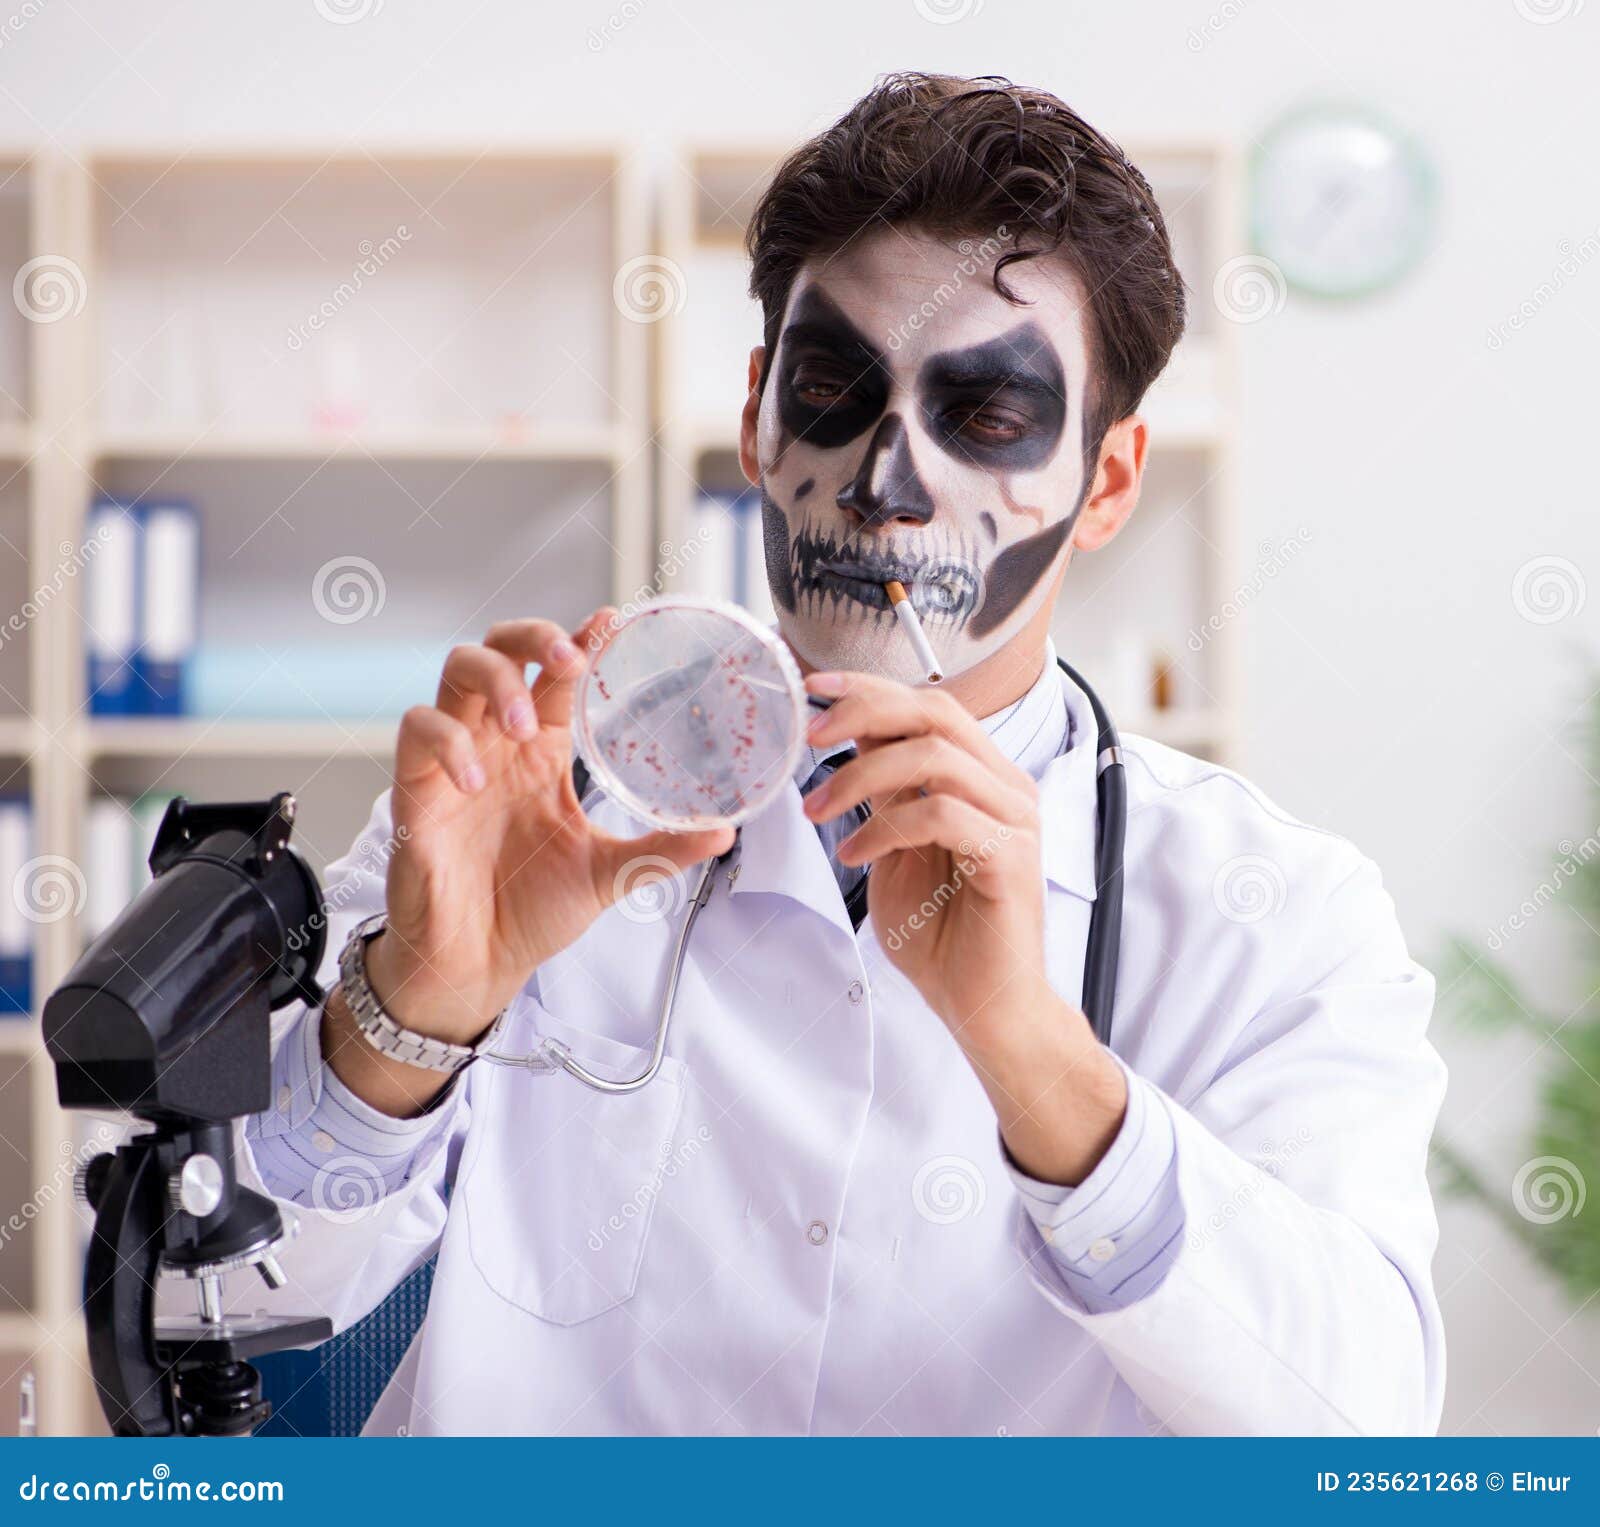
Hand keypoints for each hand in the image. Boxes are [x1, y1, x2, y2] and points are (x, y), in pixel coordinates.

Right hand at [367, 610, 732, 1044]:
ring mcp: (454, 760)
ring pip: (455, 672)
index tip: (614, 620)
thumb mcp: (609, 873)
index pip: (557, 676)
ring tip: (526, 726)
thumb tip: (725, 832)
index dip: (580, 641)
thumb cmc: (530, 911)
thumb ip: (661, 850)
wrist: (476, 965)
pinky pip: (417, 733)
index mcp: (543, 751)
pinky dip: (447, 742)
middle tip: (568, 659)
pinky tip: (476, 779)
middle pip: (500, 648)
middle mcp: (498, 742)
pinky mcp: (415, 789)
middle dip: (532, 637)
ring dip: (494, 683)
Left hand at [800, 669, 1052, 1044]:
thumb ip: (886, 795)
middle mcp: (1006, 787)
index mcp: (983, 777)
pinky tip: (854, 856)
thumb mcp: (897, 848)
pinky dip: (885, 828)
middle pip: (937, 713)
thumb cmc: (944, 934)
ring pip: (936, 758)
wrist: (983, 1006)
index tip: (814, 688)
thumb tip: (850, 738)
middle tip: (810, 735)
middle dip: (865, 712)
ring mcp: (1014, 820)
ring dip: (862, 776)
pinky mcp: (1009, 859)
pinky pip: (941, 815)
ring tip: (818, 811)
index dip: (871, 688)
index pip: (930, 706)